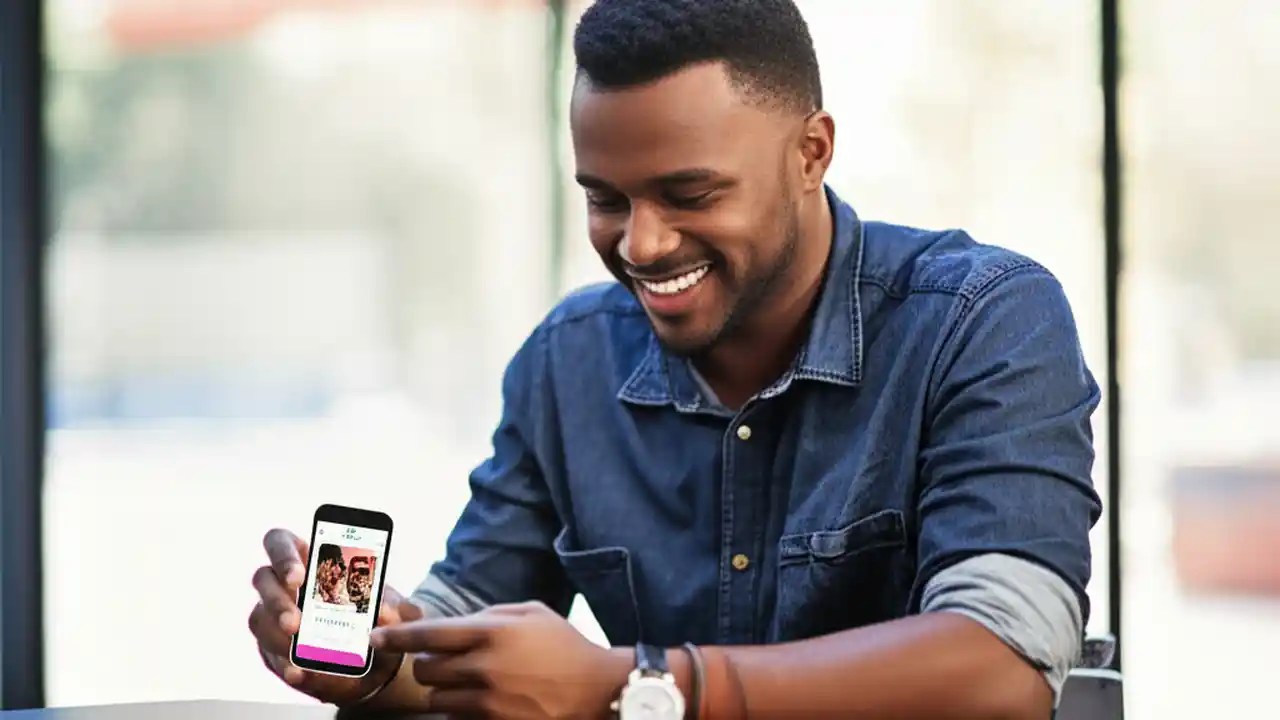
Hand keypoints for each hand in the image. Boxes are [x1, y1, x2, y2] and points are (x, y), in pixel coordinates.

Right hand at [247, 528, 422, 704]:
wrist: (378, 658)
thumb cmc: (379, 617)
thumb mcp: (394, 608)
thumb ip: (394, 607)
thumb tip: (384, 610)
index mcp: (310, 559)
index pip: (280, 542)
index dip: (282, 554)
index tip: (298, 576)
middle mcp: (285, 585)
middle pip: (263, 579)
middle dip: (276, 601)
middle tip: (296, 623)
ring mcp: (274, 617)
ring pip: (259, 619)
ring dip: (277, 636)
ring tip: (298, 651)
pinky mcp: (274, 649)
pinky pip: (270, 654)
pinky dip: (285, 665)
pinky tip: (299, 672)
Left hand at [370, 601, 630, 719]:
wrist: (597, 690)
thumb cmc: (565, 646)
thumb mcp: (531, 613)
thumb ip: (490, 614)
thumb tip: (458, 624)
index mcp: (491, 632)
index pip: (427, 634)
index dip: (396, 637)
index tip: (376, 639)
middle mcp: (484, 667)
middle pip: (426, 670)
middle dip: (430, 666)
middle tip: (447, 662)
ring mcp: (488, 701)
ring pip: (436, 700)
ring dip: (444, 692)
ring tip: (468, 684)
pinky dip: (462, 711)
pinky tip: (484, 702)